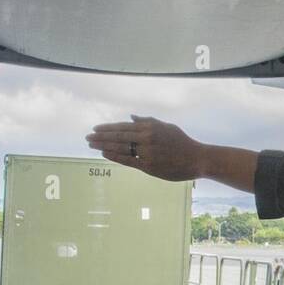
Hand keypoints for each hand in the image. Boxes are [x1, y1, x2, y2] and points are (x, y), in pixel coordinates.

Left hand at [85, 116, 205, 180]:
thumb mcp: (166, 127)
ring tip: (92, 145)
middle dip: (101, 137)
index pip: (123, 127)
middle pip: (118, 137)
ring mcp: (146, 153)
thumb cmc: (182, 142)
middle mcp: (146, 138)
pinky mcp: (148, 166)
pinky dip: (114, 156)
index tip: (96, 128)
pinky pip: (127, 160)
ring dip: (103, 146)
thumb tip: (131, 118)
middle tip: (87, 137)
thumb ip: (148, 121)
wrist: (196, 158)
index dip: (108, 128)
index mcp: (150, 127)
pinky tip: (104, 154)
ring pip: (120, 148)